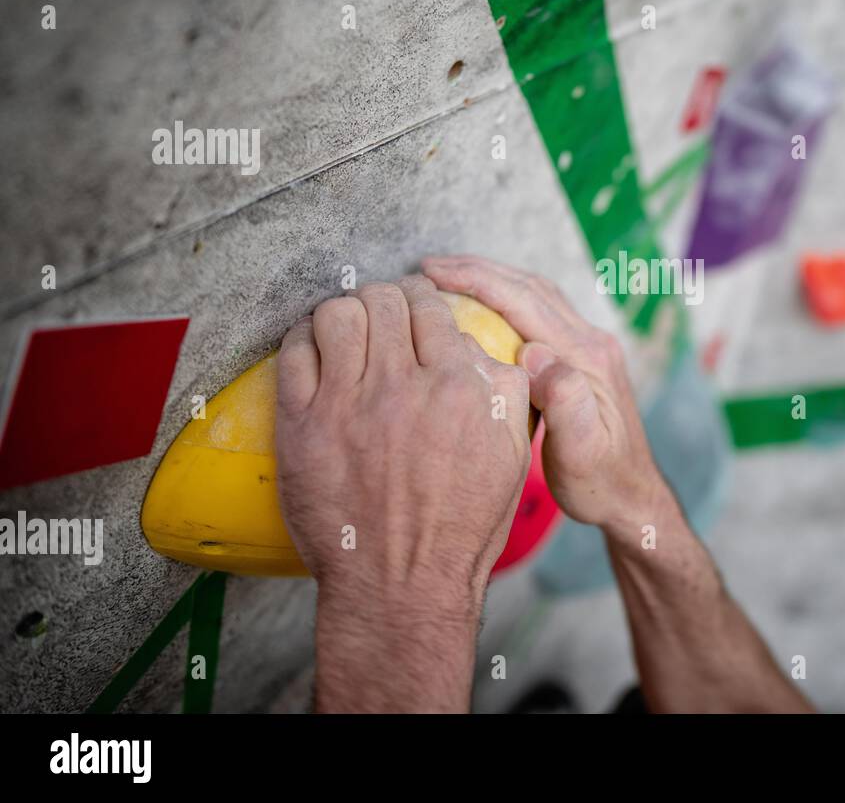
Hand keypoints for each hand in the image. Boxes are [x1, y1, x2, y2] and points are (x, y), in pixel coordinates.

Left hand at [274, 275, 530, 710]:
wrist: (402, 583)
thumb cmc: (462, 525)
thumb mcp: (512, 453)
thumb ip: (507, 389)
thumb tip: (480, 346)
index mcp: (458, 386)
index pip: (432, 306)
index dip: (422, 297)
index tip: (416, 303)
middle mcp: (402, 385)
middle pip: (383, 301)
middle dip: (384, 299)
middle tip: (382, 314)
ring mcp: (347, 403)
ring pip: (336, 315)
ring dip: (344, 313)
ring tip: (348, 328)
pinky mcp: (302, 425)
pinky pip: (295, 353)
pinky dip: (304, 340)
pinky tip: (315, 350)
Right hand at [421, 255, 667, 533]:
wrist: (630, 496)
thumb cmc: (600, 483)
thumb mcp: (581, 452)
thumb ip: (563, 402)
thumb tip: (532, 354)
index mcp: (587, 358)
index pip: (526, 303)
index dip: (477, 281)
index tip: (433, 273)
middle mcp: (591, 343)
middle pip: (531, 288)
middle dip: (478, 271)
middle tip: (428, 267)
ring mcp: (589, 347)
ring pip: (536, 295)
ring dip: (493, 279)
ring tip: (447, 276)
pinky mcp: (582, 357)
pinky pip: (540, 312)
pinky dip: (506, 299)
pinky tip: (480, 307)